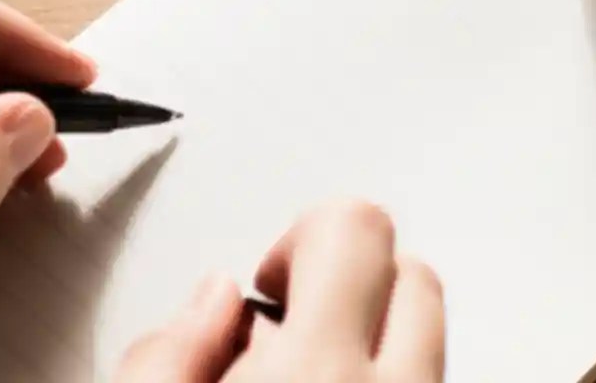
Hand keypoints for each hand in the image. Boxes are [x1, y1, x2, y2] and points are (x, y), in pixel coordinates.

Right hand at [117, 200, 445, 381]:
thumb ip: (165, 356)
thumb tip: (213, 301)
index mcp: (318, 375)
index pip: (356, 227)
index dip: (305, 238)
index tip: (273, 280)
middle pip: (414, 276)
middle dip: (353, 282)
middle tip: (293, 330)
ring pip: (430, 336)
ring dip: (374, 336)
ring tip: (307, 375)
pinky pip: (428, 378)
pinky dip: (388, 375)